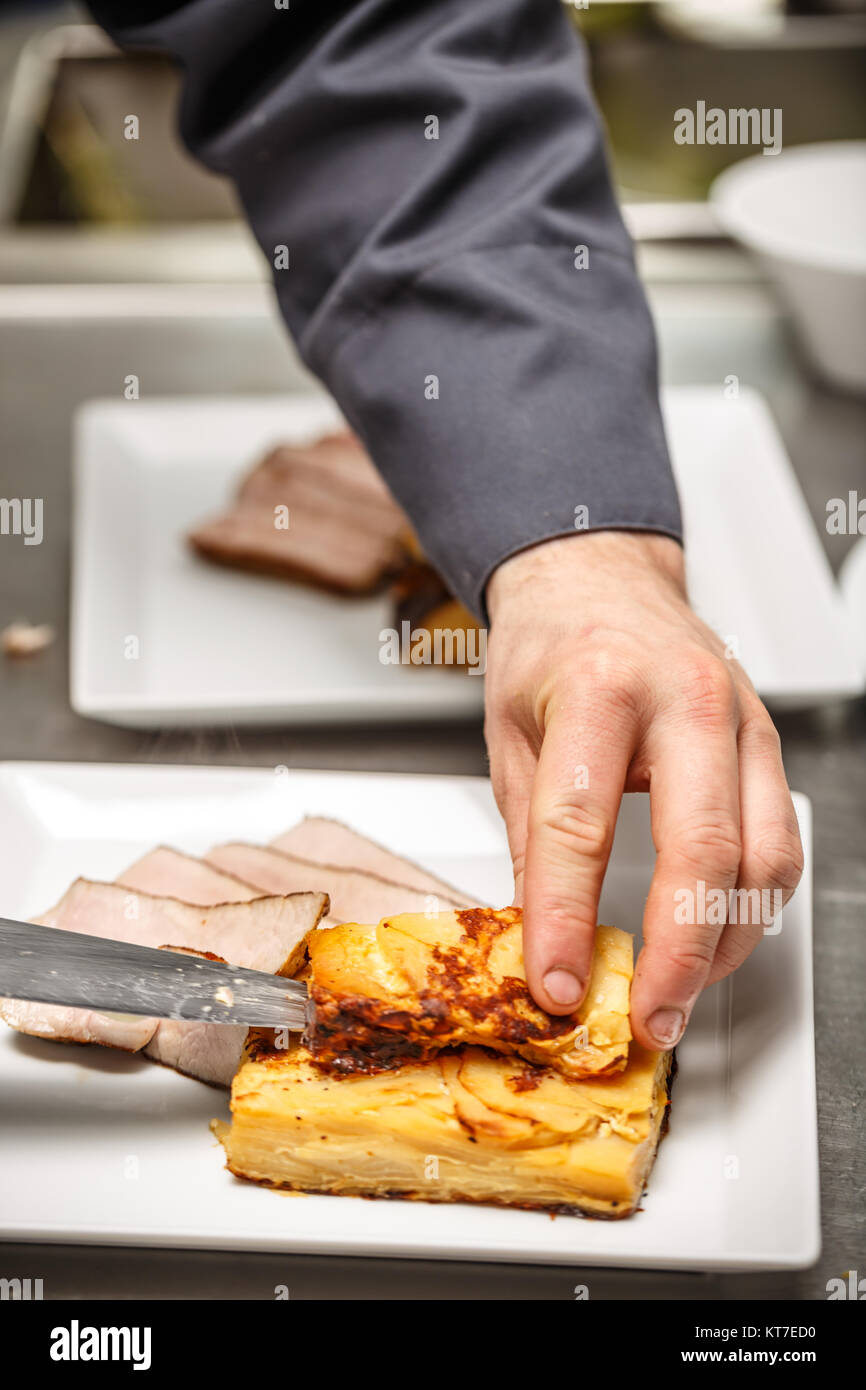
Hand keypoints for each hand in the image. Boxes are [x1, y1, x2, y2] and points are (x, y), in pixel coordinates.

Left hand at [484, 531, 803, 1049]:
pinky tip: (712, 936)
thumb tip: (541, 937)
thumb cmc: (550, 643)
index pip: (580, 827)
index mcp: (598, 689)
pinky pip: (777, 842)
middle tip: (645, 1016)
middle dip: (675, 953)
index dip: (566, 919)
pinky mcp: (765, 742)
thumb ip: (529, 838)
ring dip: (722, 943)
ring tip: (677, 992)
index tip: (556, 981)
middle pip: (700, 850)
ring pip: (760, 857)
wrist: (599, 574)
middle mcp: (684, 700)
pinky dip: (751, 905)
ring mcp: (739, 720)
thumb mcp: (510, 734)